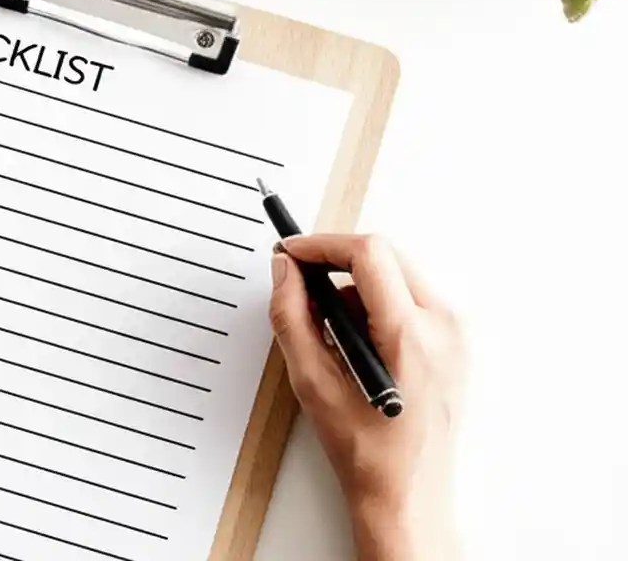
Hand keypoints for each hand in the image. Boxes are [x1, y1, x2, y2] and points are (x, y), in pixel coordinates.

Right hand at [270, 235, 464, 560]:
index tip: (292, 253)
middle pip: (386, 257)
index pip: (368, 254)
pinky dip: (378, 307)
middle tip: (303, 285)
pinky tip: (358, 346)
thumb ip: (292, 317)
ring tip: (333, 338)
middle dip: (338, 263)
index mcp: (411, 335)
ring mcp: (456, 334)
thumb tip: (285, 273)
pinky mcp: (455, 343)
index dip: (322, 245)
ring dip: (357, 290)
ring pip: (397, 276)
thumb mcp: (312, 381)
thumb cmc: (367, 453)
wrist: (407, 495)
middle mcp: (444, 327)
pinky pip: (411, 300)